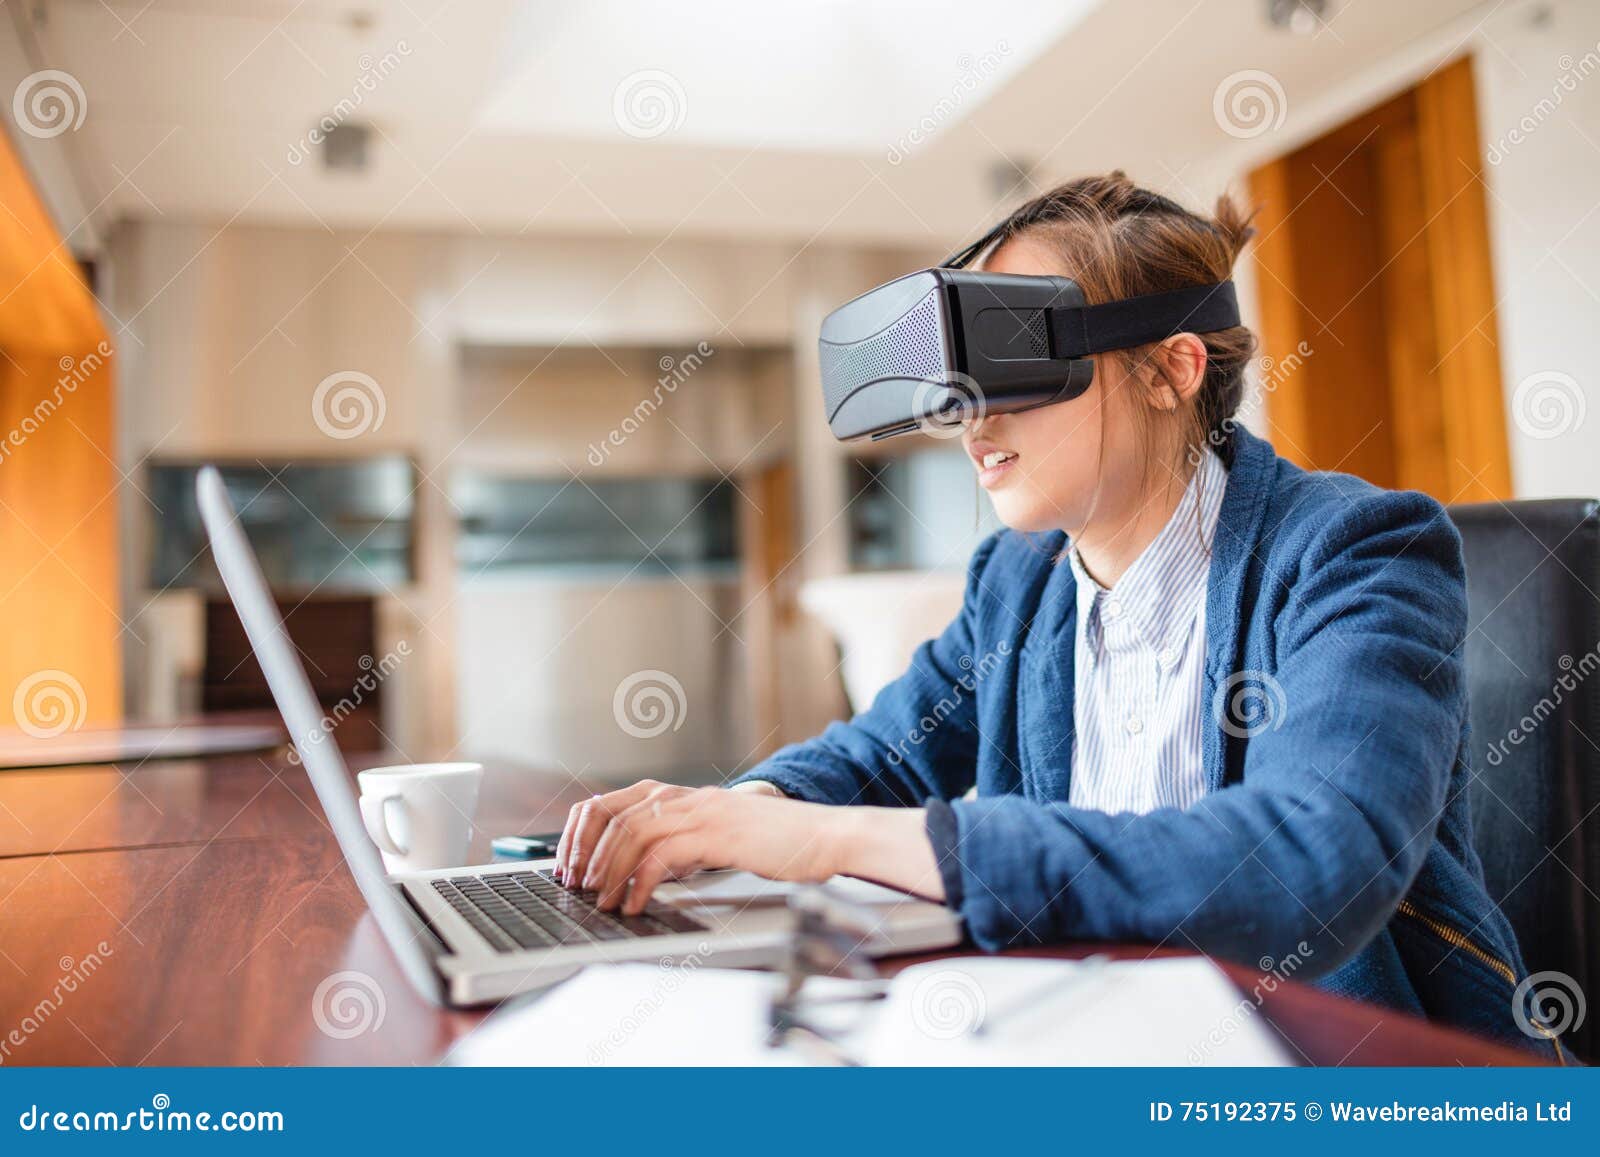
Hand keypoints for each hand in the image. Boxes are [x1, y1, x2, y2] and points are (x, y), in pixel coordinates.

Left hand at [553, 780, 843, 913]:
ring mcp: (703, 812)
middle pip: (612, 812)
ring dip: (607, 870)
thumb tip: (645, 869)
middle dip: (584, 851)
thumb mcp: (721, 838)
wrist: (828, 835)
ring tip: (601, 900)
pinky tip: (635, 904)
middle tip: (574, 885)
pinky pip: (662, 856)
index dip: (581, 832)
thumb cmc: (780, 843)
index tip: (569, 864)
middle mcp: (687, 797)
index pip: (611, 801)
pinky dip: (639, 882)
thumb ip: (684, 845)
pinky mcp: (718, 834)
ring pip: (632, 832)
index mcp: (684, 796)